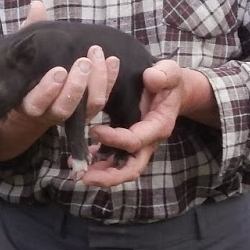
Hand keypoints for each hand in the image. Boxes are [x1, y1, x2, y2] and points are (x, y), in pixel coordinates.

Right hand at [0, 1, 115, 161]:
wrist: (41, 96)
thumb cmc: (30, 71)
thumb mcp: (25, 52)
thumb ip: (29, 30)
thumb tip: (37, 5)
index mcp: (29, 102)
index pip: (37, 103)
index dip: (48, 90)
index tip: (59, 71)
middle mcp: (49, 112)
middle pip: (65, 108)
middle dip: (76, 86)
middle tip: (83, 62)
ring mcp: (72, 113)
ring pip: (89, 106)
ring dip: (96, 82)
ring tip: (96, 54)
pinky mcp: (89, 110)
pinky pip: (102, 99)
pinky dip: (109, 80)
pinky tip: (112, 60)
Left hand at [80, 58, 185, 187]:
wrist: (173, 90)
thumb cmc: (169, 81)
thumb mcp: (171, 72)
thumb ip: (164, 74)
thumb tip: (151, 78)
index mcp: (158, 126)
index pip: (135, 141)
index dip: (115, 139)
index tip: (94, 130)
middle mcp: (148, 141)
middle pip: (131, 168)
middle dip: (109, 176)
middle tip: (85, 177)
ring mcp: (139, 145)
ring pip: (121, 168)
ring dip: (100, 173)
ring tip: (77, 172)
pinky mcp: (129, 143)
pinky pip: (114, 158)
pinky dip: (98, 161)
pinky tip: (79, 158)